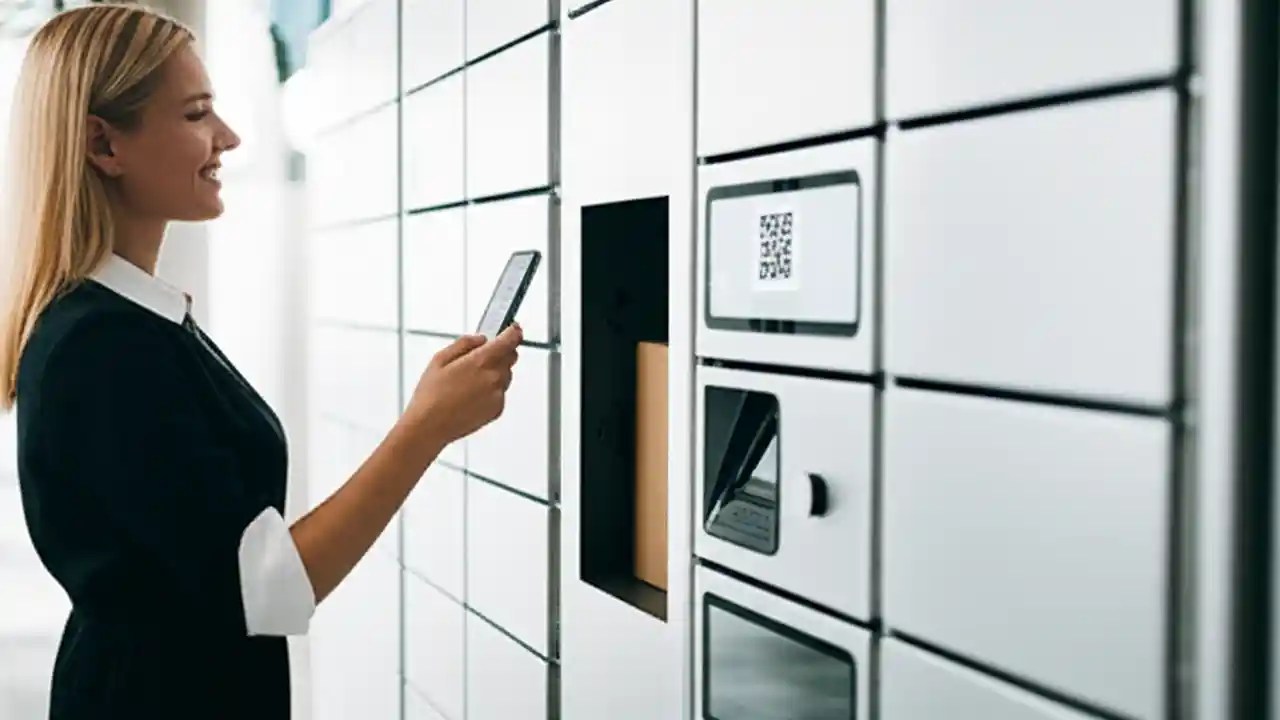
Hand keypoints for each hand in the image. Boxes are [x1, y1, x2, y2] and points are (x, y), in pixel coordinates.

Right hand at [404, 324, 522, 446]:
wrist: (430, 426)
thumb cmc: (431, 395)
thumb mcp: (440, 359)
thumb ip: (464, 344)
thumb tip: (480, 339)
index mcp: (481, 361)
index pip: (510, 340)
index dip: (514, 332)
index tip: (514, 329)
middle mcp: (494, 377)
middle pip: (511, 357)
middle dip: (501, 352)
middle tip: (482, 356)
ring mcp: (498, 395)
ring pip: (506, 375)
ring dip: (495, 372)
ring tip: (469, 381)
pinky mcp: (497, 409)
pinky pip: (500, 392)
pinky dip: (491, 390)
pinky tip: (471, 395)